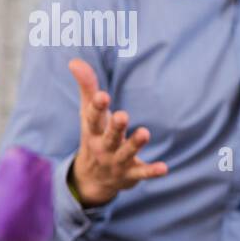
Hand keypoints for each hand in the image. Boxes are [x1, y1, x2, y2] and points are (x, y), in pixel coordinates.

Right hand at [68, 58, 167, 206]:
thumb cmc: (94, 136)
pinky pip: (142, 172)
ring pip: (126, 153)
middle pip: (109, 136)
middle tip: (123, 115)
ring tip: (145, 133)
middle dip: (116, 127)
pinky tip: (164, 168)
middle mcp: (104, 147)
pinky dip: (152, 171)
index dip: (97, 107)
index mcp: (92, 131)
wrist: (93, 179)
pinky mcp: (132, 173)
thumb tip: (75, 61)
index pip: (93, 118)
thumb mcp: (89, 114)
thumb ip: (87, 87)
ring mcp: (118, 161)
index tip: (102, 95)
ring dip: (135, 144)